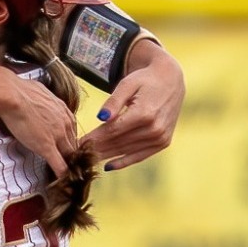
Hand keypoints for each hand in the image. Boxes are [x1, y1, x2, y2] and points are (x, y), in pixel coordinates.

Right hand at [0, 73, 76, 175]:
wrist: (12, 95)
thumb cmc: (19, 90)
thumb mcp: (40, 93)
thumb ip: (45, 102)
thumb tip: (38, 102)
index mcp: (64, 111)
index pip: (72, 131)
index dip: (69, 143)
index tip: (66, 150)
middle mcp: (65, 123)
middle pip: (73, 145)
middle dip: (72, 156)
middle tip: (71, 167)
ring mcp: (58, 136)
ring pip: (69, 156)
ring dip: (69, 166)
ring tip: (70, 177)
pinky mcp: (47, 147)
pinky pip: (59, 165)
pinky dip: (63, 175)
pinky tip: (64, 182)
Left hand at [82, 51, 184, 170]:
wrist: (170, 80)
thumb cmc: (144, 80)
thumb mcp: (127, 84)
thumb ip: (114, 101)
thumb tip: (100, 118)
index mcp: (145, 113)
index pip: (112, 131)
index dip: (93, 138)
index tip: (77, 143)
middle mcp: (154, 128)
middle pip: (118, 142)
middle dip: (96, 148)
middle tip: (77, 154)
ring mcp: (160, 138)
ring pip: (127, 150)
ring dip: (106, 156)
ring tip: (88, 159)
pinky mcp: (163, 142)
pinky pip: (140, 156)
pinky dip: (124, 162)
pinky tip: (108, 166)